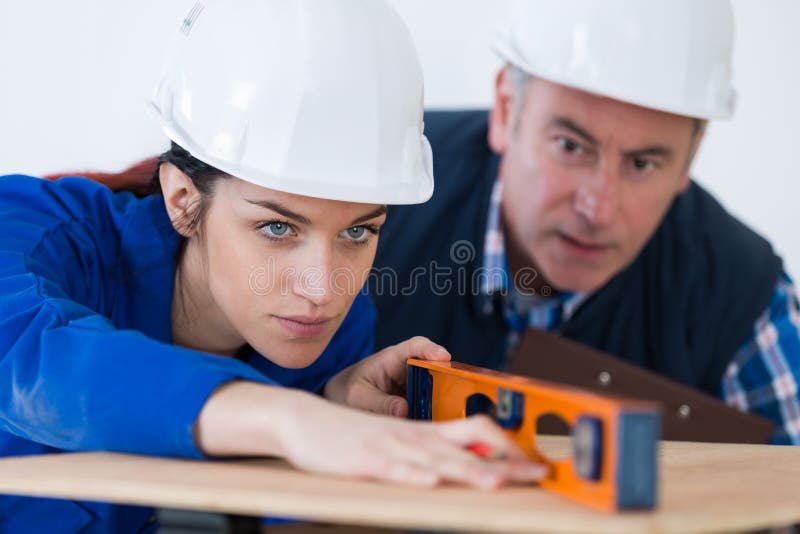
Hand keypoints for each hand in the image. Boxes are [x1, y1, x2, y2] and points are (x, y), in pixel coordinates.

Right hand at [278, 390, 546, 488]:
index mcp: (423, 432)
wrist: (305, 420)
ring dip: (466, 470)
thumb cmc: (353, 435)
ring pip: (435, 458)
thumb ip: (430, 450)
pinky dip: (413, 475)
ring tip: (495, 481)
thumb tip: (470, 463)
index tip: (535, 463)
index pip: (476, 432)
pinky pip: (393, 468)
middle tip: (536, 474)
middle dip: (504, 463)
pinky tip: (430, 482)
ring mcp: (389, 447)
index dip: (508, 447)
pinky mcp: (365, 460)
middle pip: (466, 446)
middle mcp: (413, 437)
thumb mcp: (397, 441)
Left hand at [323, 336, 449, 416]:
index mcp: (391, 359)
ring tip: (447, 413)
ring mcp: (413, 387)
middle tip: (455, 390)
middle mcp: (407, 371)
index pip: (415, 346)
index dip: (431, 349)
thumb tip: (403, 410)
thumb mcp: (357, 397)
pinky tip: (436, 427)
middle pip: (433, 368)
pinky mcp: (415, 404)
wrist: (341, 401)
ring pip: (435, 389)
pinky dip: (434, 415)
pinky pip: (429, 407)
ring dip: (442, 400)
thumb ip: (378, 403)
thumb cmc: (347, 391)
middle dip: (446, 377)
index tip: (445, 356)